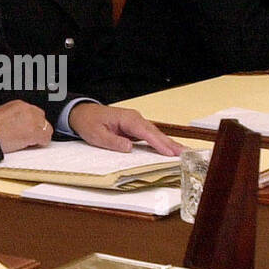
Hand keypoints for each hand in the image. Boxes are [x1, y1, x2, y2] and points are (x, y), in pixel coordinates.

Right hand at [0, 100, 51, 152]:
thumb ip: (14, 117)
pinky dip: (42, 143)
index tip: (29, 129)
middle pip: (42, 119)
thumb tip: (19, 124)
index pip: (34, 112)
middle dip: (38, 128)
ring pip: (46, 128)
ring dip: (40, 135)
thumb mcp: (2, 114)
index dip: (32, 123)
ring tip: (32, 142)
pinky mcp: (34, 132)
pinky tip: (35, 145)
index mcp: (19, 104)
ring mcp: (32, 121)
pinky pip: (45, 138)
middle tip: (31, 136)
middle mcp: (28, 110)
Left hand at [66, 102, 182, 154]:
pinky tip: (169, 150)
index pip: (146, 132)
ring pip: (156, 134)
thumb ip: (113, 141)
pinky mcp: (135, 129)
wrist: (83, 113)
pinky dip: (161, 143)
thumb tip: (129, 148)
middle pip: (156, 132)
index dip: (158, 143)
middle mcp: (135, 119)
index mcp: (127, 118)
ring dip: (169, 144)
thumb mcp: (96, 135)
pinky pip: (150, 136)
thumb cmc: (89, 122)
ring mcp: (136, 123)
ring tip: (183, 154)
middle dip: (170, 144)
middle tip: (185, 154)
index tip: (169, 152)